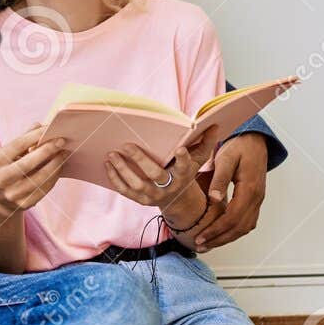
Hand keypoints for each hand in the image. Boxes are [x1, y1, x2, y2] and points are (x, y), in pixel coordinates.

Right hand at [0, 123, 69, 214]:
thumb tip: (38, 125)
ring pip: (38, 178)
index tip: (49, 128)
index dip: (34, 136)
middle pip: (27, 163)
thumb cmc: (7, 170)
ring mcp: (11, 194)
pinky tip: (59, 167)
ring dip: (54, 164)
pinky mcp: (23, 204)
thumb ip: (22, 140)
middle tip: (61, 141)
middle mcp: (0, 179)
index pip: (17, 145)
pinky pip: (43, 189)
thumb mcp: (8, 155)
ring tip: (63, 154)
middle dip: (47, 151)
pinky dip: (53, 177)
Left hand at [103, 128, 218, 207]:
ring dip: (122, 169)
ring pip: (136, 184)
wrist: (177, 198)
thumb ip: (206, 142)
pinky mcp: (140, 200)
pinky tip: (108, 164)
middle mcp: (169, 187)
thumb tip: (215, 124)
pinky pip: (125, 191)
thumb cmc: (185, 172)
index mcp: (184, 176)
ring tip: (112, 154)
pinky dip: (115, 178)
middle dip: (140, 160)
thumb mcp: (198, 159)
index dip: (183, 159)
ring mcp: (153, 196)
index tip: (179, 149)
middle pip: (155, 175)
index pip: (185, 167)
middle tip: (126, 145)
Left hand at [193, 132, 268, 250]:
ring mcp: (258, 200)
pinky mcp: (255, 200)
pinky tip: (221, 233)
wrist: (255, 141)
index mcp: (249, 189)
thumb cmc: (239, 147)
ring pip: (245, 227)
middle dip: (219, 239)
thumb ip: (220, 178)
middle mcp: (256, 198)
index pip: (232, 218)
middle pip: (239, 228)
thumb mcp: (226, 158)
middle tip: (200, 245)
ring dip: (227, 238)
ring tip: (208, 243)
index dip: (216, 230)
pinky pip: (247, 221)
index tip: (200, 237)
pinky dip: (234, 231)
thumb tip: (215, 199)